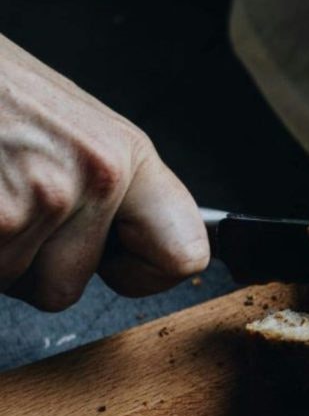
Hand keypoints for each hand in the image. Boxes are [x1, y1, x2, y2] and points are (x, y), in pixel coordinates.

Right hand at [0, 35, 207, 310]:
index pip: (184, 255)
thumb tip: (143, 246)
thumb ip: (113, 191)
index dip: (144, 274)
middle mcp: (93, 179)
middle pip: (68, 287)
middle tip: (9, 199)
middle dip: (31, 260)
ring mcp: (37, 201)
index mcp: (126, 157)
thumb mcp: (78, 128)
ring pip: (14, 283)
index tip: (116, 261)